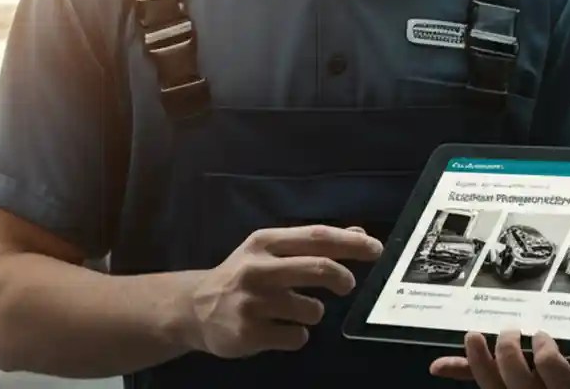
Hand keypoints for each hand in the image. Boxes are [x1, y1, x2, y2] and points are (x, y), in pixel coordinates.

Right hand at [179, 225, 381, 358]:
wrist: (194, 308)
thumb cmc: (241, 275)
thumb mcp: (270, 251)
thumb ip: (312, 244)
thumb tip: (359, 233)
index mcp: (264, 242)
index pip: (316, 237)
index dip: (350, 243)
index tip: (376, 249)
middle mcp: (257, 268)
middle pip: (318, 268)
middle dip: (341, 277)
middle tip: (347, 286)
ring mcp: (252, 302)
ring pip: (311, 310)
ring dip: (313, 312)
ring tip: (293, 311)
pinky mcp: (249, 333)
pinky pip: (296, 337)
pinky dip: (296, 335)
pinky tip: (278, 329)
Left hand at [429, 330, 569, 387]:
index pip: (562, 383)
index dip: (549, 363)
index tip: (545, 337)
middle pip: (523, 387)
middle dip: (512, 358)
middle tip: (510, 331)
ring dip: (480, 363)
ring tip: (474, 335)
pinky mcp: (499, 386)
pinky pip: (479, 385)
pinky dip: (457, 371)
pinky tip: (438, 364)